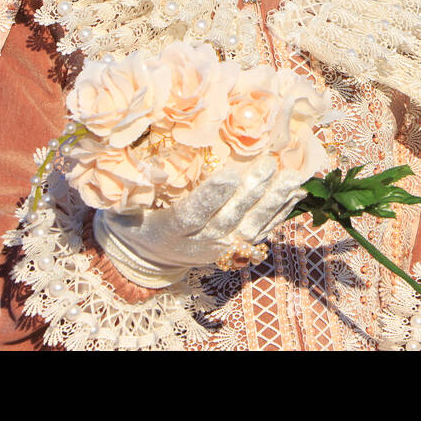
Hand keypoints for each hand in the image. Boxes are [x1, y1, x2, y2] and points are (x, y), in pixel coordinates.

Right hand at [92, 153, 307, 287]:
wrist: (148, 256)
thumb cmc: (134, 220)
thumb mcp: (123, 210)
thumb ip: (129, 192)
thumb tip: (132, 166)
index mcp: (170, 231)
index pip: (193, 214)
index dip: (211, 196)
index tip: (228, 173)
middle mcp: (200, 244)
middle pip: (230, 218)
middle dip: (251, 192)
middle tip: (269, 164)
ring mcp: (222, 248)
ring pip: (252, 226)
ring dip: (274, 202)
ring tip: (293, 178)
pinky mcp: (237, 247)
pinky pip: (263, 230)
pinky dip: (282, 212)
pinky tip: (298, 192)